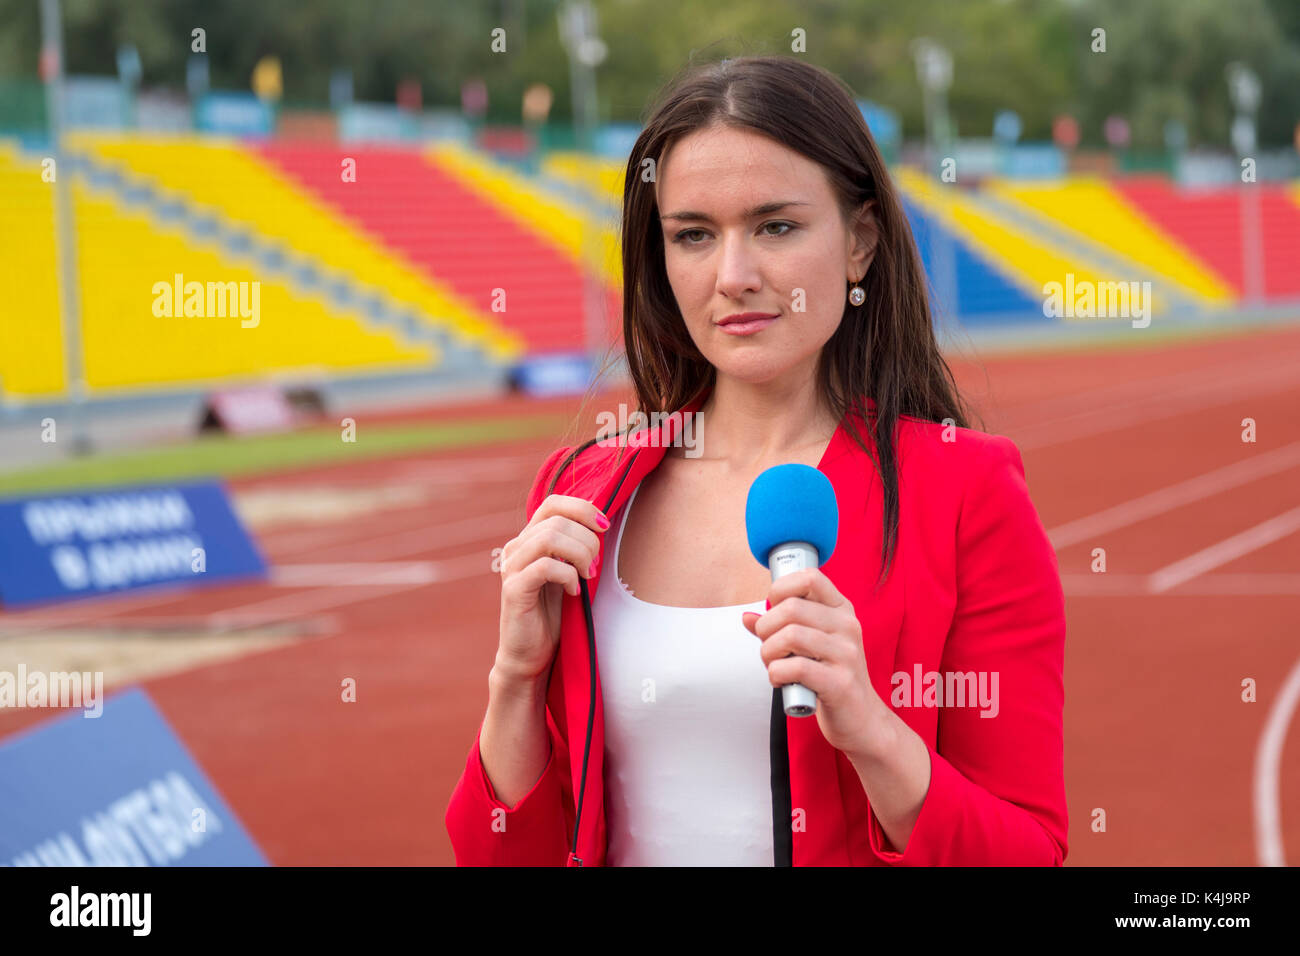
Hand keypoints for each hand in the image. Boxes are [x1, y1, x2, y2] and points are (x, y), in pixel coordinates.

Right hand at [495, 494, 609, 682]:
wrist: (530, 655)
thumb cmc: (553, 615)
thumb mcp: (569, 573)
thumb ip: (576, 548)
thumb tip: (601, 524)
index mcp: (529, 539)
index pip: (553, 503)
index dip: (582, 508)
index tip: (604, 527)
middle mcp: (516, 548)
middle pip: (557, 520)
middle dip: (587, 539)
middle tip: (594, 566)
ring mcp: (511, 567)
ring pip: (550, 537)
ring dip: (579, 554)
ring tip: (587, 576)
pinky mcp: (513, 589)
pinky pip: (545, 567)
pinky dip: (567, 576)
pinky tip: (573, 592)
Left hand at [741, 568, 888, 759]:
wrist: (862, 719)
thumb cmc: (831, 678)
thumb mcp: (811, 646)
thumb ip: (780, 629)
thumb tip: (747, 617)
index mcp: (841, 610)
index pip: (810, 578)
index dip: (781, 588)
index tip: (773, 609)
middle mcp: (848, 627)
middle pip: (791, 608)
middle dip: (766, 628)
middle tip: (768, 647)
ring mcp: (847, 654)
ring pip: (790, 635)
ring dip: (768, 653)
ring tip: (774, 665)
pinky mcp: (840, 683)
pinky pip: (795, 668)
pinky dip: (776, 674)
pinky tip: (781, 681)